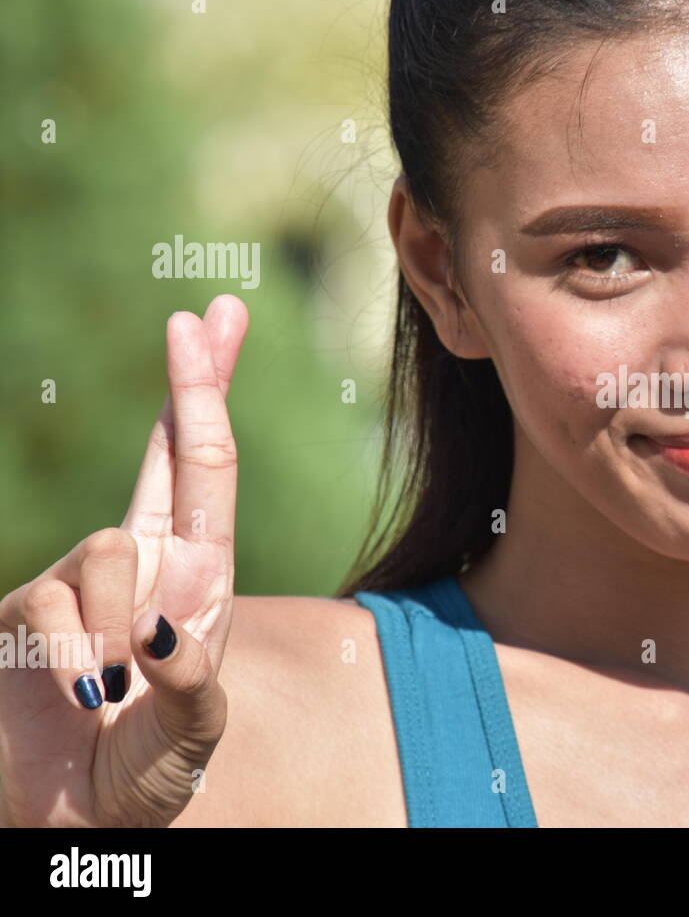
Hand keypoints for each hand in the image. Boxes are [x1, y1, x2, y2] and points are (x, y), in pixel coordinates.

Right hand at [0, 295, 248, 826]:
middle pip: (168, 455)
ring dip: (115, 627)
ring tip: (114, 694)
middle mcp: (144, 566)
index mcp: (199, 578)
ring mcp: (79, 585)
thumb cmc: (148, 773)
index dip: (210, 396)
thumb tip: (162, 625)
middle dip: (191, 385)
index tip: (219, 320)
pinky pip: (52, 608)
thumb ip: (193, 679)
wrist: (75, 818)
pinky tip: (87, 695)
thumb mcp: (195, 731)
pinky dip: (77, 658)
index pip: (209, 470)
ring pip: (105, 551)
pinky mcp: (21, 614)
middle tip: (204, 318)